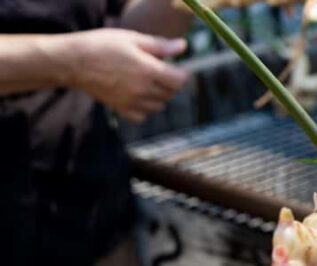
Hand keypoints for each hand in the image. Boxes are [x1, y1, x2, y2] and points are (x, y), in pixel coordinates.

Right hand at [68, 29, 187, 122]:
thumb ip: (159, 46)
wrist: (73, 62)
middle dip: (170, 82)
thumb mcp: (132, 39)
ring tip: (148, 81)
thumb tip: (183, 46)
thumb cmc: (102, 45)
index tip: (176, 66)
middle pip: (171, 93)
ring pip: (159, 106)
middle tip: (160, 70)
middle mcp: (143, 89)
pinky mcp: (121, 109)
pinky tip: (138, 95)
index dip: (181, 73)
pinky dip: (145, 108)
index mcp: (148, 70)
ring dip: (159, 95)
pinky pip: (143, 116)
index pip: (179, 80)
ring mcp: (132, 102)